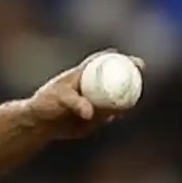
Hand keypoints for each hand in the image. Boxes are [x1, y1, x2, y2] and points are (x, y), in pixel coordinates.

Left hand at [26, 48, 145, 139]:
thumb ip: (74, 103)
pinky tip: (121, 113)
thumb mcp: (58, 99)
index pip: (103, 62)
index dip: (120, 59)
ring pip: (118, 96)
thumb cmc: (45, 104)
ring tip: (133, 96)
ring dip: (130, 95)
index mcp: (82, 74)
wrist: (40, 123)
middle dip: (133, 75)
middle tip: (141, 75)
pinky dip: (119, 112)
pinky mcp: (97, 117)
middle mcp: (91, 86)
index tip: (133, 61)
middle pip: (117, 78)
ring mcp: (95, 101)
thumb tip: (89, 113)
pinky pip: (112, 113)